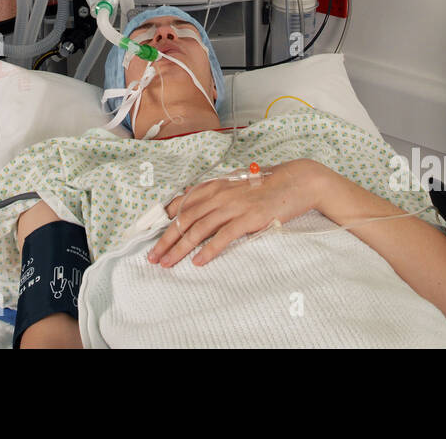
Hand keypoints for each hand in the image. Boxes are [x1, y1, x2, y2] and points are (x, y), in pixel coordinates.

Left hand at [148, 159, 325, 267]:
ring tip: (168, 264)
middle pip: (184, 220)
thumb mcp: (234, 182)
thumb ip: (213, 190)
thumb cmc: (265, 184)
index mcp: (214, 186)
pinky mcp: (248, 219)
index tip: (151, 237)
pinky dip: (208, 250)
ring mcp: (233, 207)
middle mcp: (219, 195)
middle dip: (165, 240)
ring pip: (198, 230)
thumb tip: (192, 197)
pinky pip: (223, 237)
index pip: (181, 204)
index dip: (164, 222)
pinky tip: (198, 262)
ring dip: (180, 249)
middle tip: (153, 257)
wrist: (295, 182)